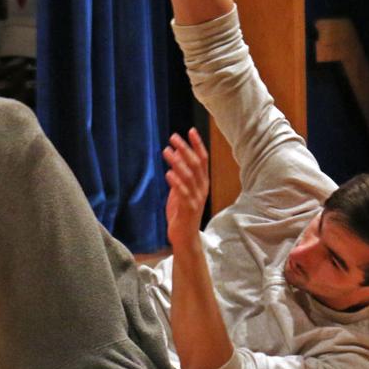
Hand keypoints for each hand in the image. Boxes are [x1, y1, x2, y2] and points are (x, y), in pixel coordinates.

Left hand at [163, 128, 208, 247]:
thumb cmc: (181, 213)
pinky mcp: (189, 208)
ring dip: (177, 162)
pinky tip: (168, 173)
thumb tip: (174, 159)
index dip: (197, 144)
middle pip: (196, 164)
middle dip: (185, 149)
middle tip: (173, 137)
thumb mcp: (180, 191)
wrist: (184, 237)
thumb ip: (179, 176)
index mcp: (202, 182)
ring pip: (189, 176)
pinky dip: (176, 182)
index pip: (202, 159)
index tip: (190, 130)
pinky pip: (183, 192)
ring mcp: (196, 198)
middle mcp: (202, 188)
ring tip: (166, 151)